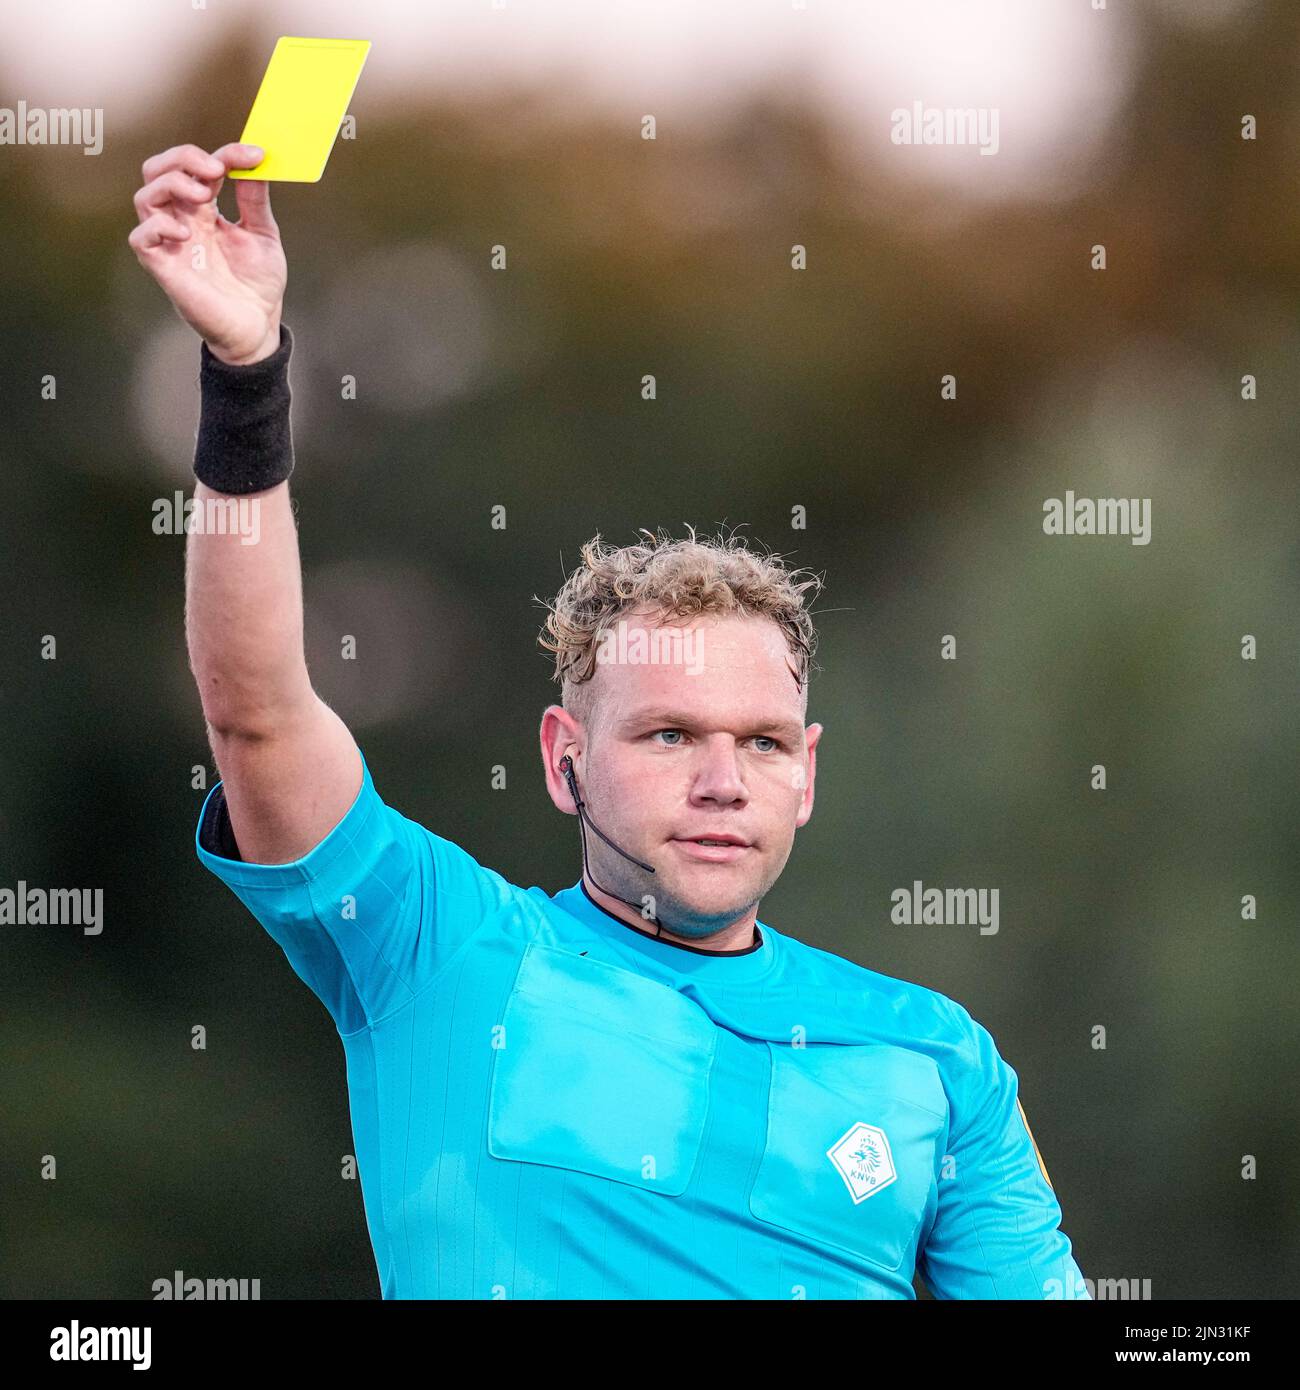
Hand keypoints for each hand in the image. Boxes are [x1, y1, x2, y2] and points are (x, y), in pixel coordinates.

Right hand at [128, 143, 287, 364]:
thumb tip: (255, 163)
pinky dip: (158, 227)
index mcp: (205, 211)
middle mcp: (182, 221)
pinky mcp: (164, 267)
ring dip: (172, 185)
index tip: (255, 155)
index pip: (200, 167)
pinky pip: (141, 238)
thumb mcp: (263, 234)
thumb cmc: (257, 284)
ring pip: (144, 196)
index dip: (225, 153)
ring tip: (204, 196)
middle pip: (158, 170)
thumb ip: (255, 200)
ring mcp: (170, 243)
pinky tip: (187, 233)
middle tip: (215, 168)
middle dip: (182, 158)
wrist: (256, 326)